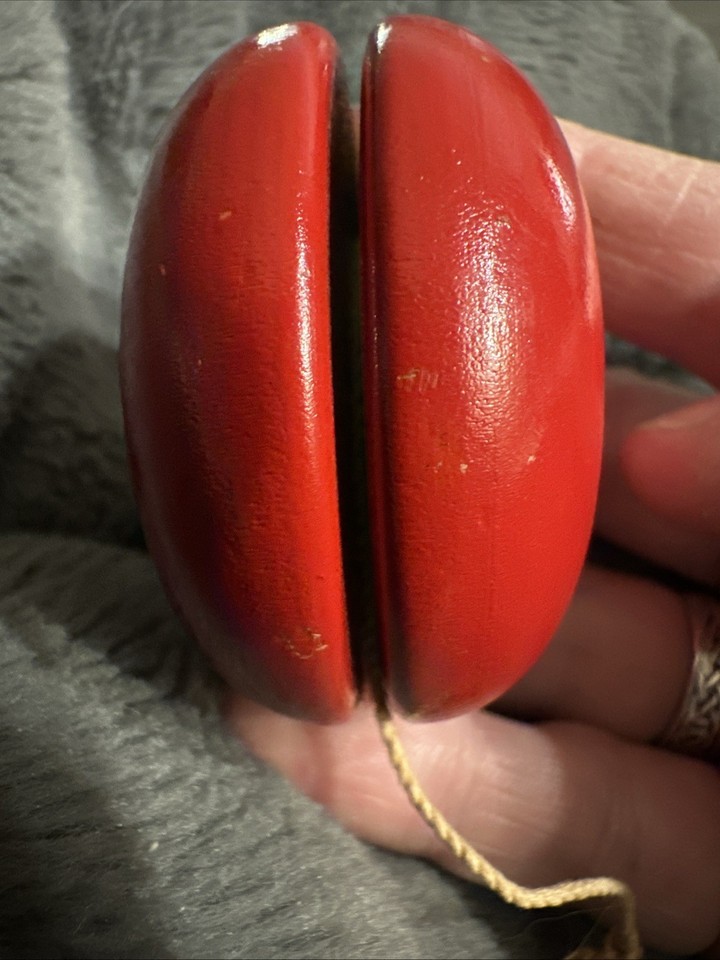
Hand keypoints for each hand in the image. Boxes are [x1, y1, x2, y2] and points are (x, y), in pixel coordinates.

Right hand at [226, 122, 719, 957]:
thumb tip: (663, 447)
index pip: (706, 285)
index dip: (580, 228)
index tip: (441, 179)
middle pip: (588, 476)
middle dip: (447, 443)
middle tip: (311, 392)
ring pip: (542, 657)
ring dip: (396, 631)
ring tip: (258, 584)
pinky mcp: (710, 861)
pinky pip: (558, 820)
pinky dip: (427, 784)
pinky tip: (300, 729)